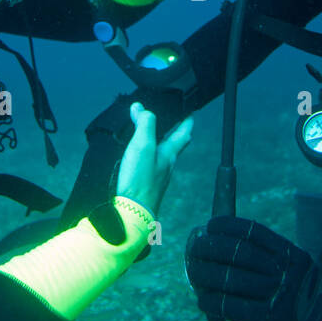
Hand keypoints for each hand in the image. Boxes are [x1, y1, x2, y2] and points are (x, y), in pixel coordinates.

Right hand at [114, 102, 192, 216]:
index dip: (187, 119)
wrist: (131, 212)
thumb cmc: (140, 181)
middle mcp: (166, 164)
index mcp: (169, 154)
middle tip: (171, 118)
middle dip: (173, 129)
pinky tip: (138, 155)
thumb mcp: (143, 146)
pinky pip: (151, 163)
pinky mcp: (146, 183)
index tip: (189, 109)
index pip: (184, 132)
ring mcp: (157, 175)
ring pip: (162, 153)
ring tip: (151, 131)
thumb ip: (145, 125)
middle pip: (174, 143)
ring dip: (159, 140)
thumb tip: (142, 108)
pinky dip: (147, 153)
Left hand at [184, 216, 321, 320]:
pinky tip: (203, 301)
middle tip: (194, 249)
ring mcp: (279, 294)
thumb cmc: (301, 295)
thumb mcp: (293, 267)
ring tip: (195, 277)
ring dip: (205, 277)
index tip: (210, 225)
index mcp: (290, 254)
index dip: (227, 226)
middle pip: (237, 253)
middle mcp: (285, 271)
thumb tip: (220, 245)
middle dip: (209, 249)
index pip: (253, 232)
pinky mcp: (271, 319)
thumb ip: (266, 258)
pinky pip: (232, 306)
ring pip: (231, 280)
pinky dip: (213, 302)